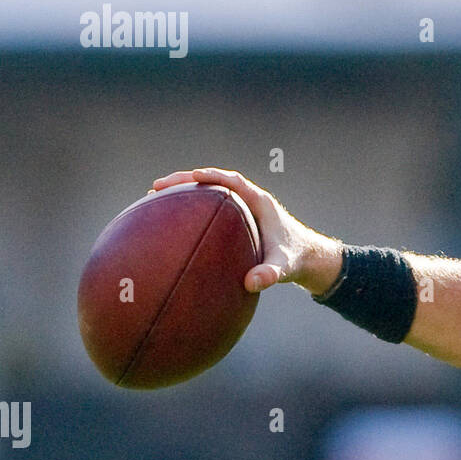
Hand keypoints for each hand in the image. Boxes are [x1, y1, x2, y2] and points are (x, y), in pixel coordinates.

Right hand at [150, 167, 341, 294]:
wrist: (307, 258)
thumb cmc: (295, 259)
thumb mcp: (285, 268)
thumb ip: (271, 274)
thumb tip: (252, 283)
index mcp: (260, 203)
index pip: (234, 181)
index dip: (213, 176)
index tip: (192, 176)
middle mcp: (249, 200)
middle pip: (213, 182)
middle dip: (185, 180)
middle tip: (157, 186)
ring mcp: (241, 208)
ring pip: (208, 192)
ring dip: (183, 191)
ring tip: (153, 197)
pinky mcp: (235, 219)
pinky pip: (209, 207)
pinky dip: (189, 208)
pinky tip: (168, 219)